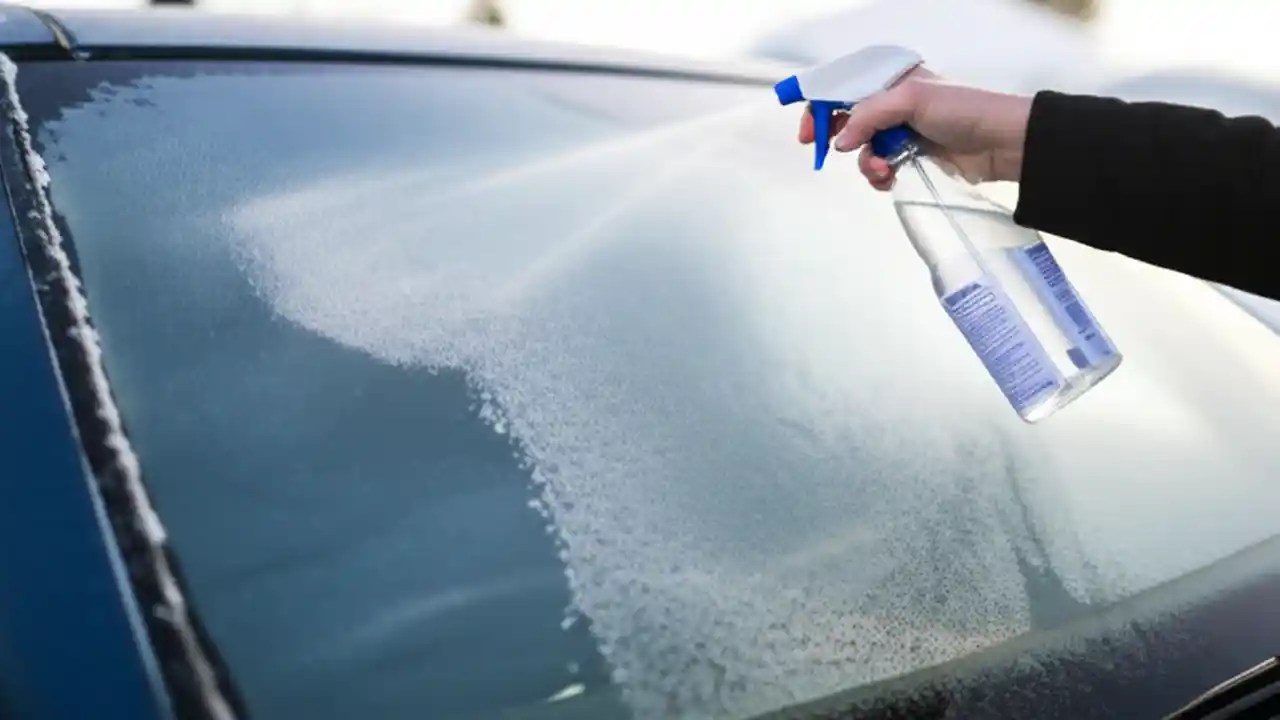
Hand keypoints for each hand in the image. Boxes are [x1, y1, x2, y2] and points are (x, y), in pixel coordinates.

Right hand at [797, 69, 1033, 189]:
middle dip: (836, 137)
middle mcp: (892, 103)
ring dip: (865, 162)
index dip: (821, 105)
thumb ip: (869, 116)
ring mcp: (900, 132)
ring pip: (861, 149)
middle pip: (846, 119)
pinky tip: (889, 177)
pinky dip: (878, 176)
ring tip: (883, 169)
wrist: (1002, 143)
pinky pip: (879, 168)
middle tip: (824, 151)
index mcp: (891, 80)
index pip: (844, 87)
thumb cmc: (963, 110)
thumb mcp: (912, 100)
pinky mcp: (910, 157)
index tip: (808, 129)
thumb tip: (839, 142)